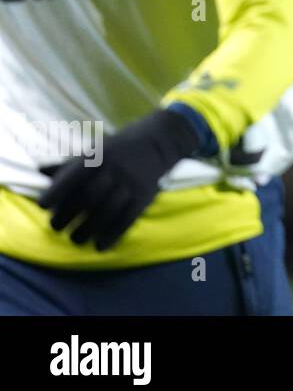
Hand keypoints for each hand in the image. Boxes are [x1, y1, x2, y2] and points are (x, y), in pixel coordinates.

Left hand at [38, 108, 200, 250]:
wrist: (156, 143)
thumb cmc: (116, 150)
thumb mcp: (94, 151)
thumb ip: (68, 165)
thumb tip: (39, 171)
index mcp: (98, 156)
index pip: (73, 176)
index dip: (56, 192)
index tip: (42, 206)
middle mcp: (115, 169)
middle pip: (88, 197)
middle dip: (68, 215)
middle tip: (56, 227)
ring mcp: (131, 183)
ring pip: (107, 211)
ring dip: (87, 230)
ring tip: (75, 239)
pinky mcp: (145, 196)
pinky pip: (127, 219)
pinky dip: (112, 235)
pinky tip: (100, 247)